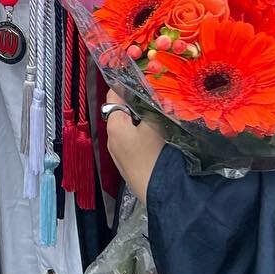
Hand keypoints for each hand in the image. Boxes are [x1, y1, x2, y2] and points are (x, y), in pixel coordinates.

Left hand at [103, 89, 166, 204]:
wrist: (162, 195)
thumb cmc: (156, 157)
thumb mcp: (158, 126)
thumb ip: (156, 107)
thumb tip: (160, 94)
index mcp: (114, 125)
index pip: (114, 95)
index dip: (127, 85)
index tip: (143, 78)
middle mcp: (112, 138)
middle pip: (123, 112)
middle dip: (138, 104)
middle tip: (158, 98)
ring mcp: (119, 153)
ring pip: (130, 128)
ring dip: (142, 121)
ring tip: (162, 116)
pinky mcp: (128, 164)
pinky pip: (134, 142)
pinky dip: (144, 136)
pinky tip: (160, 138)